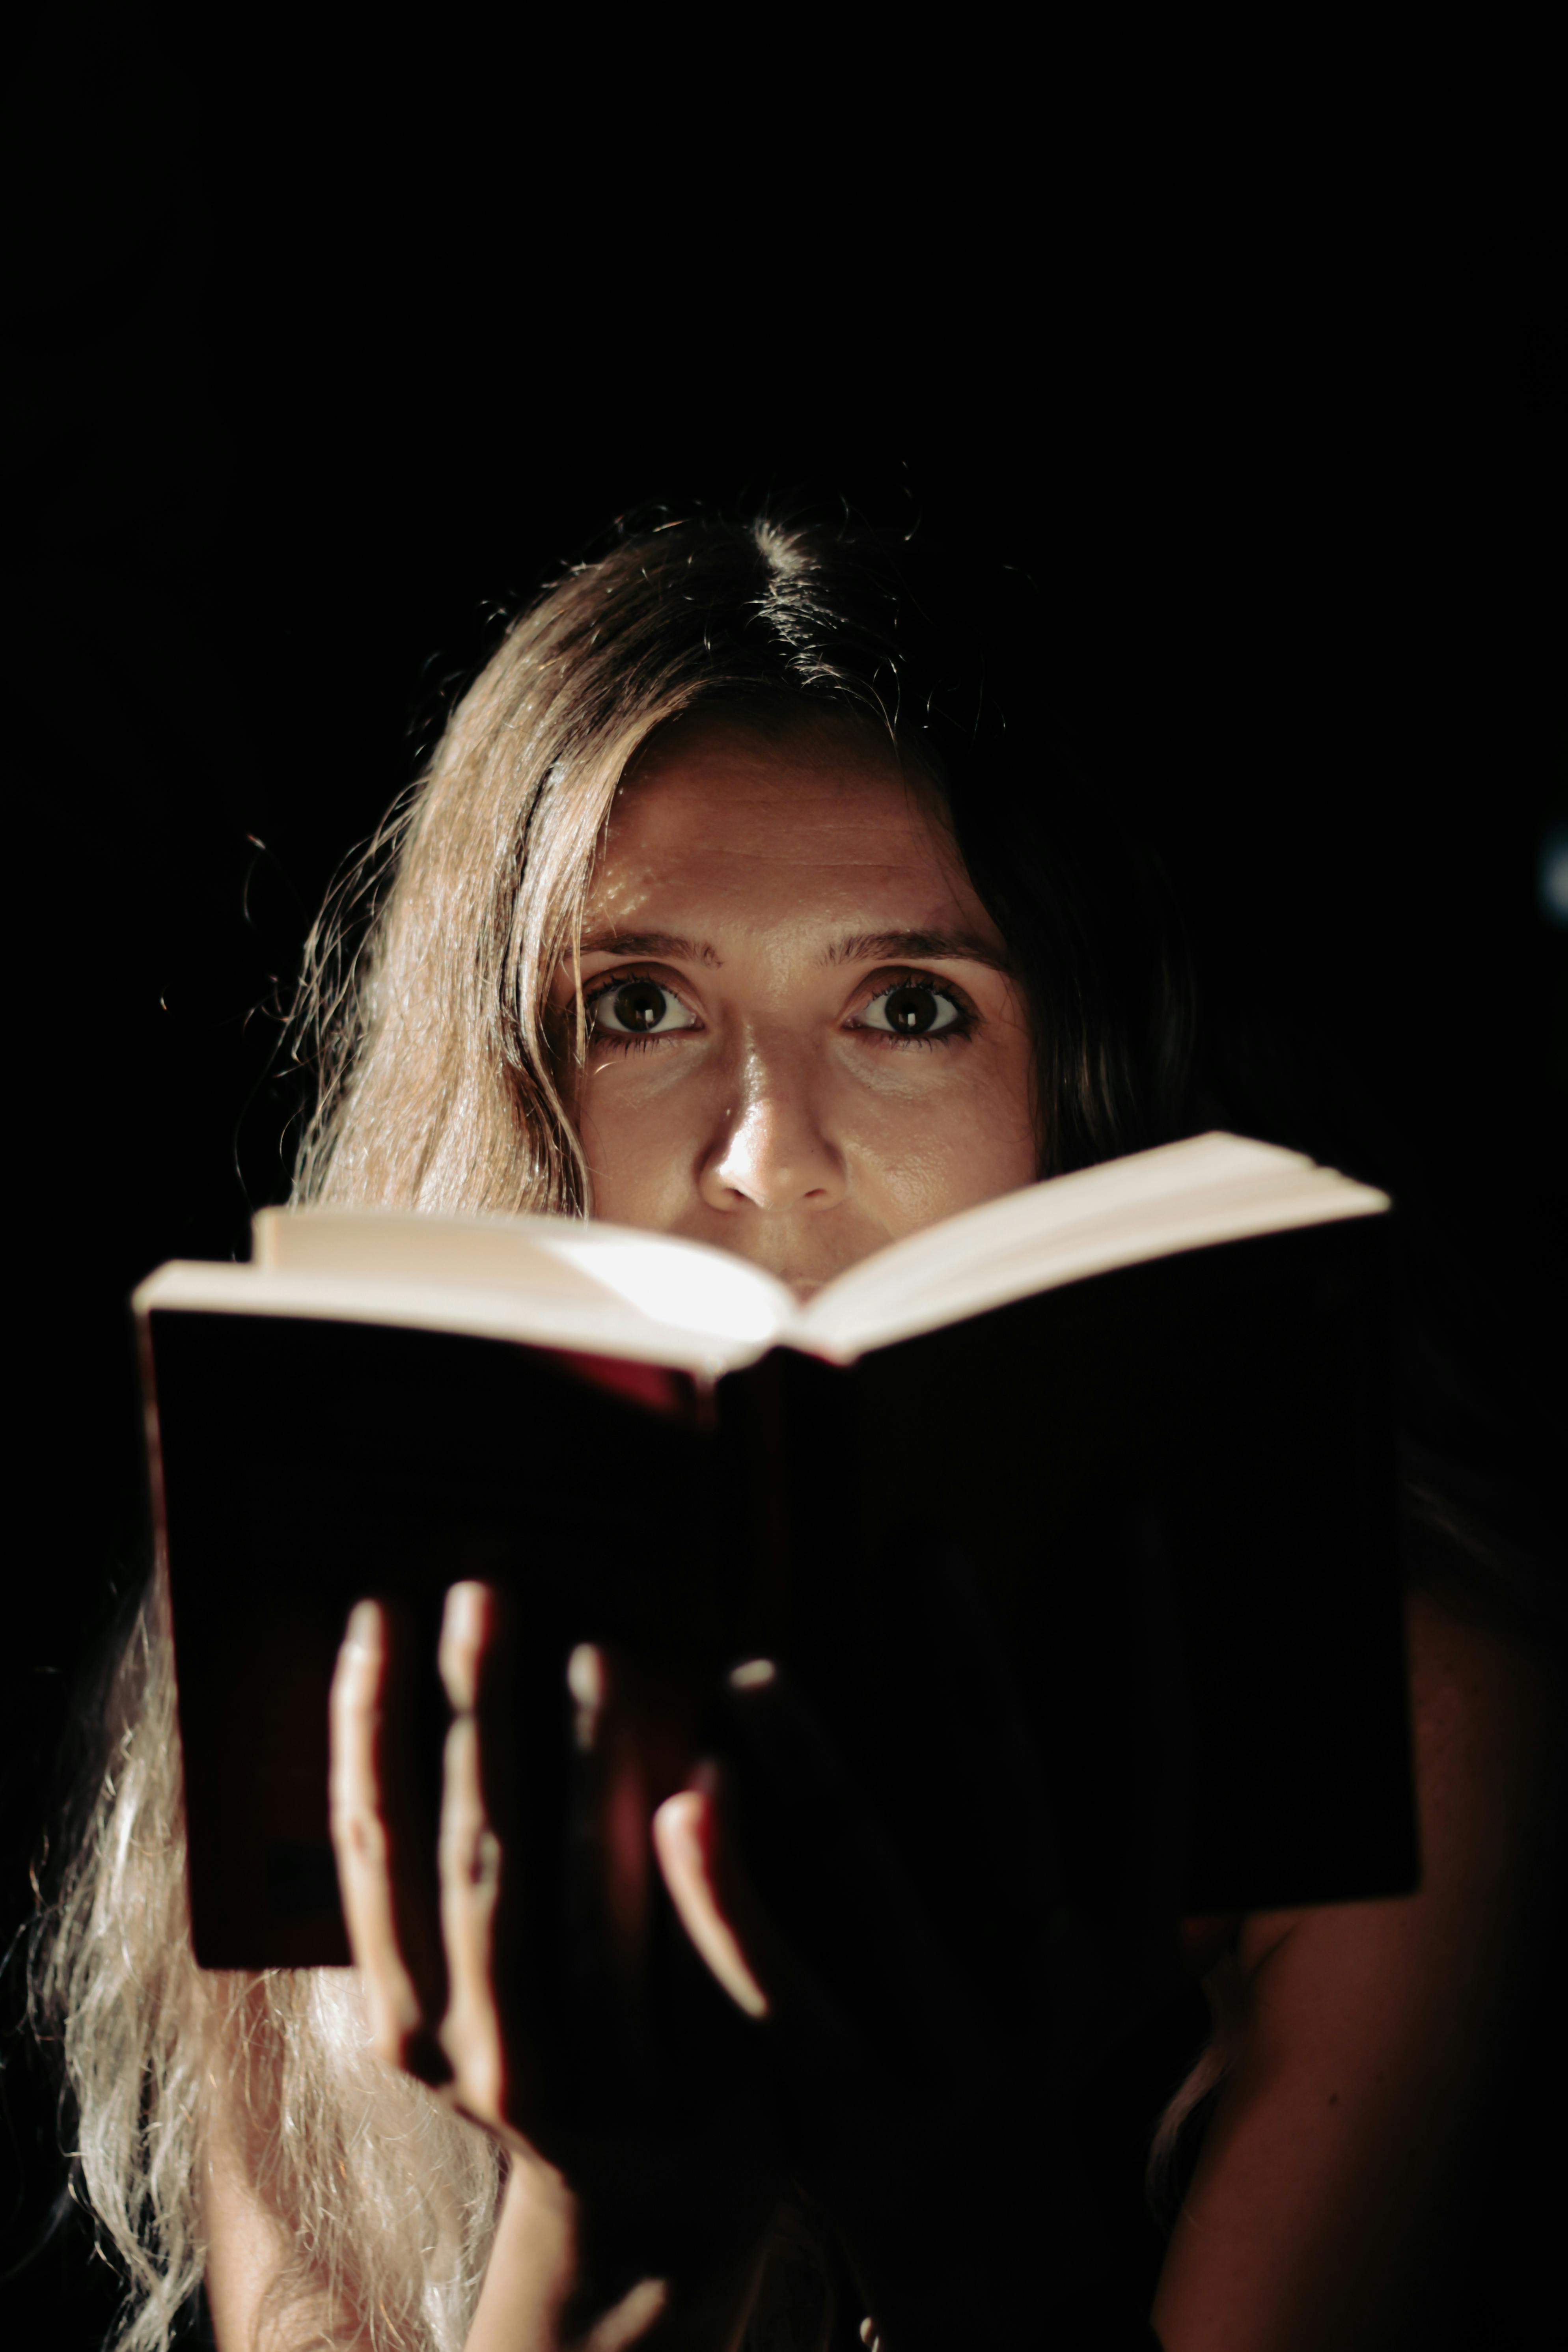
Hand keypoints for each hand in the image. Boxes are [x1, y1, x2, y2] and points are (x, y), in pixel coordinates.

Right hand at [327, 1583, 784, 2321]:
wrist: (653, 2208)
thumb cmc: (556, 2046)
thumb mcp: (471, 1987)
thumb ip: (450, 1874)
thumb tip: (440, 1679)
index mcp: (414, 2019)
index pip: (372, 1852)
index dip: (366, 1730)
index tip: (379, 1610)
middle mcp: (491, 2056)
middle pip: (476, 1864)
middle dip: (474, 1718)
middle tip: (483, 1590)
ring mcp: (606, 2079)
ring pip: (587, 1915)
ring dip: (591, 1774)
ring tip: (603, 1648)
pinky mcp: (713, 2087)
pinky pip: (706, 1963)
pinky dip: (708, 1865)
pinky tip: (721, 1768)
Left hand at [648, 1548, 1186, 2350]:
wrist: (999, 2265)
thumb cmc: (1038, 2055)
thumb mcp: (1093, 1959)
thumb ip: (1057, 1824)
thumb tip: (998, 1637)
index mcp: (1126, 1935)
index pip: (1157, 1760)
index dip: (1148, 1636)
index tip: (1130, 1507)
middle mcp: (1044, 1983)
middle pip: (1008, 1798)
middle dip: (963, 1666)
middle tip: (913, 1545)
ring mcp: (939, 2044)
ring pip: (872, 1883)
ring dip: (815, 1764)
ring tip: (752, 1660)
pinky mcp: (836, 2100)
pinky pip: (769, 1983)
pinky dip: (723, 1896)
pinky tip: (672, 1806)